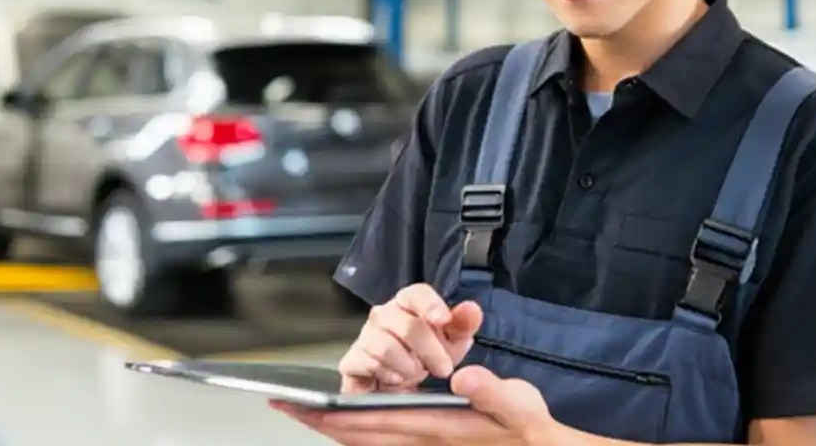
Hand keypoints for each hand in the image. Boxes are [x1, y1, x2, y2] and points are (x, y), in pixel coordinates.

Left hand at [272, 365, 574, 445]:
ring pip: (364, 442)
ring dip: (334, 429)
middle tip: (284, 406)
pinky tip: (348, 427)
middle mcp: (422, 441)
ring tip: (307, 413)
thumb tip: (466, 376)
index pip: (369, 423)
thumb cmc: (530, 430)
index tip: (298, 405)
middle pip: (356, 436)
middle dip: (318, 422)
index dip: (331, 415)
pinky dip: (357, 436)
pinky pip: (380, 444)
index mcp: (434, 429)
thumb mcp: (519, 404)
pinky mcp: (430, 445)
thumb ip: (492, 391)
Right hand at [338, 284, 483, 393]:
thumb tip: (472, 309)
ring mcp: (365, 337)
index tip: (443, 320)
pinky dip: (388, 375)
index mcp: (408, 305)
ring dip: (409, 366)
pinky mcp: (352, 360)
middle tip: (443, 368)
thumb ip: (463, 325)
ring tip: (415, 373)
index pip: (416, 293)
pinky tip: (396, 379)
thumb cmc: (425, 357)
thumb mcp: (452, 343)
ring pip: (387, 347)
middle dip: (430, 350)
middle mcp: (383, 315)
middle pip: (407, 325)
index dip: (431, 304)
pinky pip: (369, 365)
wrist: (397, 388)